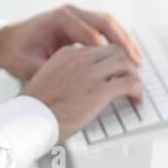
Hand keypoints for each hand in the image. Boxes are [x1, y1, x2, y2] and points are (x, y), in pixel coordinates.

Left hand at [0, 4, 140, 80]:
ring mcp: (77, 15)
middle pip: (105, 23)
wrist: (7, 41)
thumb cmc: (16, 53)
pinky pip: (104, 29)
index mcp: (59, 19)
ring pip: (108, 24)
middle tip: (136, 62)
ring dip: (123, 41)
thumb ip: (49, 72)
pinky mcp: (80, 23)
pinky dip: (116, 41)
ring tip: (136, 61)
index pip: (91, 33)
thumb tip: (68, 88)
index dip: (107, 52)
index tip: (118, 69)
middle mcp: (71, 12)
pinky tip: (125, 57)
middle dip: (123, 43)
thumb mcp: (28, 65)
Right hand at [20, 44, 140, 139]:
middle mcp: (80, 60)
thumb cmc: (36, 107)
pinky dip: (137, 91)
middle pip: (115, 51)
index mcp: (66, 55)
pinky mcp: (100, 91)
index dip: (110, 59)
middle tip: (131, 74)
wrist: (30, 119)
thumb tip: (78, 85)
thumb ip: (64, 75)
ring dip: (134, 76)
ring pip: (125, 64)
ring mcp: (91, 74)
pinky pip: (129, 84)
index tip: (115, 69)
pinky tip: (136, 98)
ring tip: (135, 87)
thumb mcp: (48, 80)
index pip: (97, 49)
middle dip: (126, 62)